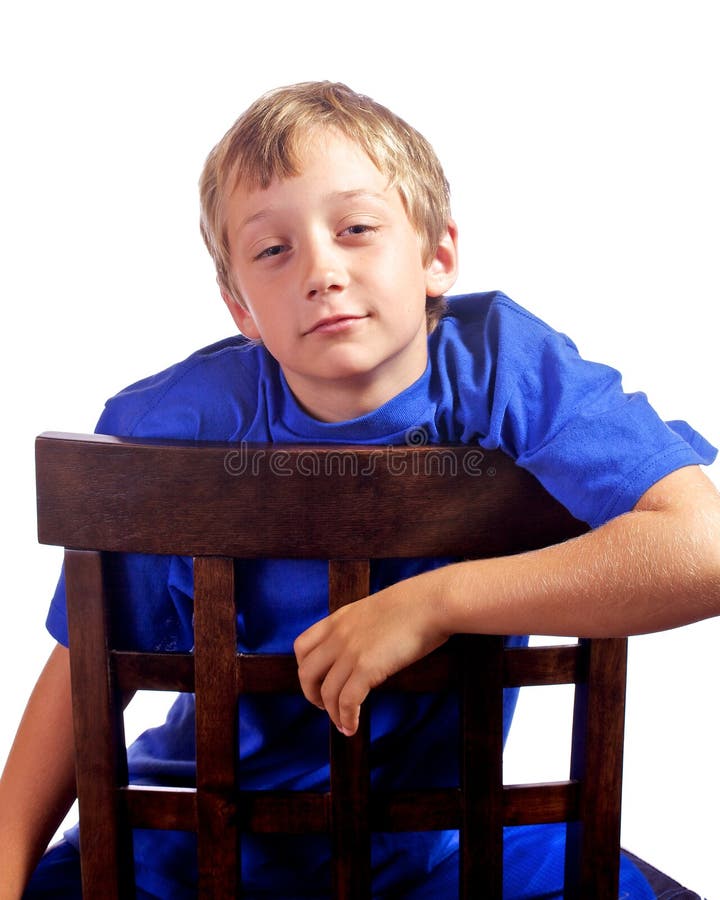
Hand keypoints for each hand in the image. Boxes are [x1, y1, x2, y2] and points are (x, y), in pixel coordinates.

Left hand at [293, 575, 448, 735]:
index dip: (305, 669)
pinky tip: (353, 727)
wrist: (432, 602)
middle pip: (307, 673)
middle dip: (312, 695)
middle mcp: (338, 635)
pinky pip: (347, 702)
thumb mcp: (375, 610)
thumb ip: (361, 628)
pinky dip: (347, 719)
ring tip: (344, 725)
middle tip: (326, 707)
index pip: (302, 646)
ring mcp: (351, 652)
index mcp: (338, 619)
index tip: (317, 682)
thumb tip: (365, 648)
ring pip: (326, 692)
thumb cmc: (415, 605)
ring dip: (333, 714)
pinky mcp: (367, 667)